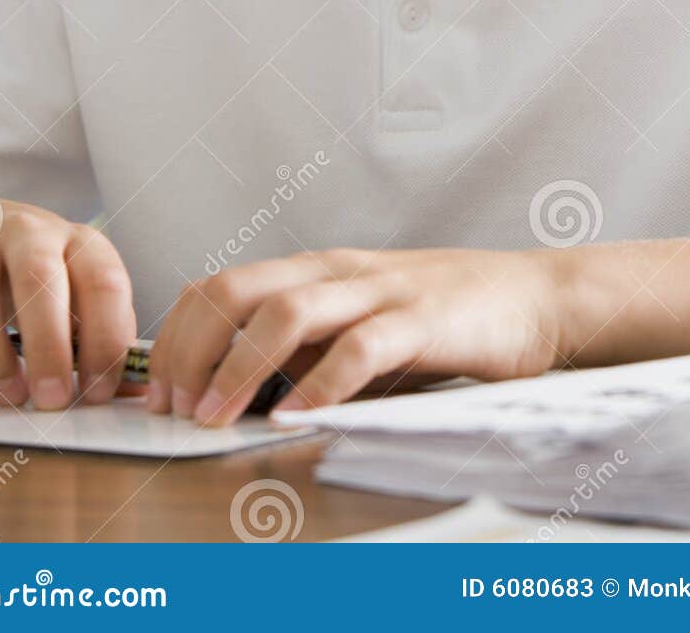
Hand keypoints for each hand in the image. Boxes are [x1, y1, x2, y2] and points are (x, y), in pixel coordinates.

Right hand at [0, 197, 136, 411]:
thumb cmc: (33, 274)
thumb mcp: (75, 291)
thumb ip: (102, 334)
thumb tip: (137, 389)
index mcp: (74, 239)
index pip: (103, 280)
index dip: (107, 339)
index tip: (99, 391)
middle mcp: (23, 232)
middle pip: (38, 276)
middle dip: (49, 344)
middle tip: (54, 400)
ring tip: (8, 397)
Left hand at [146, 246, 565, 425]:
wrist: (535, 297)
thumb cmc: (443, 320)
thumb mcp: (360, 326)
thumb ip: (308, 351)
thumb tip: (236, 398)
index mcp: (315, 271)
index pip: (220, 286)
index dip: (177, 336)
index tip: (154, 391)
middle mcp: (337, 272)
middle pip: (237, 291)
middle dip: (190, 350)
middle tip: (171, 407)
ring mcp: (378, 292)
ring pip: (286, 313)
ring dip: (237, 369)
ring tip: (211, 417)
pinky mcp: (422, 320)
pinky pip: (360, 348)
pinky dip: (321, 384)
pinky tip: (297, 416)